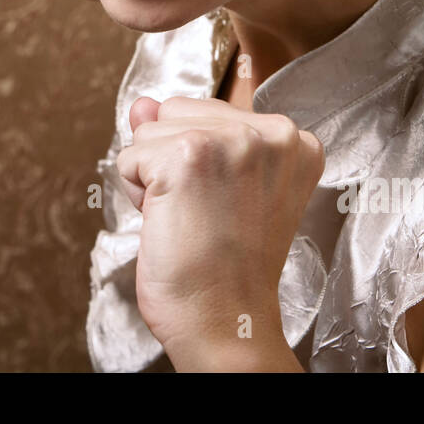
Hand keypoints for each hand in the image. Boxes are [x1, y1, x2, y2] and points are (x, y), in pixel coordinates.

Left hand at [117, 95, 324, 359]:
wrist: (225, 320)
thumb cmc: (228, 269)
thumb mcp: (220, 186)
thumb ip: (184, 133)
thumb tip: (143, 103)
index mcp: (293, 140)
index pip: (211, 115)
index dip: (201, 162)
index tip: (224, 204)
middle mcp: (270, 132)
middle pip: (177, 113)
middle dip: (173, 161)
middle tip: (205, 212)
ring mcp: (229, 139)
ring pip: (149, 132)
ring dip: (153, 177)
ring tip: (190, 216)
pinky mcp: (187, 154)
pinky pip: (129, 157)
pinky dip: (136, 193)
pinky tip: (171, 220)